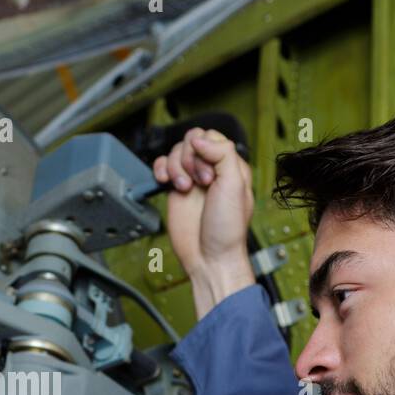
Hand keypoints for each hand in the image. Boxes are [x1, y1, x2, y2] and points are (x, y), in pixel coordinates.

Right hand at [152, 127, 256, 318]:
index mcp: (230, 166)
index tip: (207, 176)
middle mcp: (211, 170)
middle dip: (189, 160)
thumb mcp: (234, 186)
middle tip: (198, 184)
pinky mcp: (174, 190)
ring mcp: (191, 179)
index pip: (211, 137)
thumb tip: (199, 140)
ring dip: (175, 168)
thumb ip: (222, 154)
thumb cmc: (227, 229)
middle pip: (190, 141)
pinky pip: (161, 166)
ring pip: (174, 152)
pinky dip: (160, 169)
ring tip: (184, 189)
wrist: (209, 257)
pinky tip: (165, 182)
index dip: (204, 151)